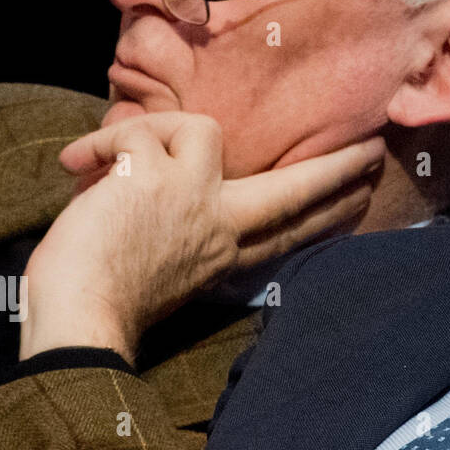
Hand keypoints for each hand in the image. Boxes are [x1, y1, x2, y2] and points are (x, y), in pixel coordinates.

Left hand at [20, 112, 383, 363]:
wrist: (76, 321)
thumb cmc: (96, 303)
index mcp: (222, 253)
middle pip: (294, 190)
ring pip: (202, 128)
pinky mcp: (156, 175)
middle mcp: (220, 224)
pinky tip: (79, 166)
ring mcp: (194, 195)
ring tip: (106, 161)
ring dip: (152, 131)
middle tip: (373, 150)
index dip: (326, 213)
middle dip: (337, 168)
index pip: (285, 230)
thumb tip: (150, 172)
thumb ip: (181, 228)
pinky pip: (134, 131)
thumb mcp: (159, 267)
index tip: (361, 201)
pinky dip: (100, 143)